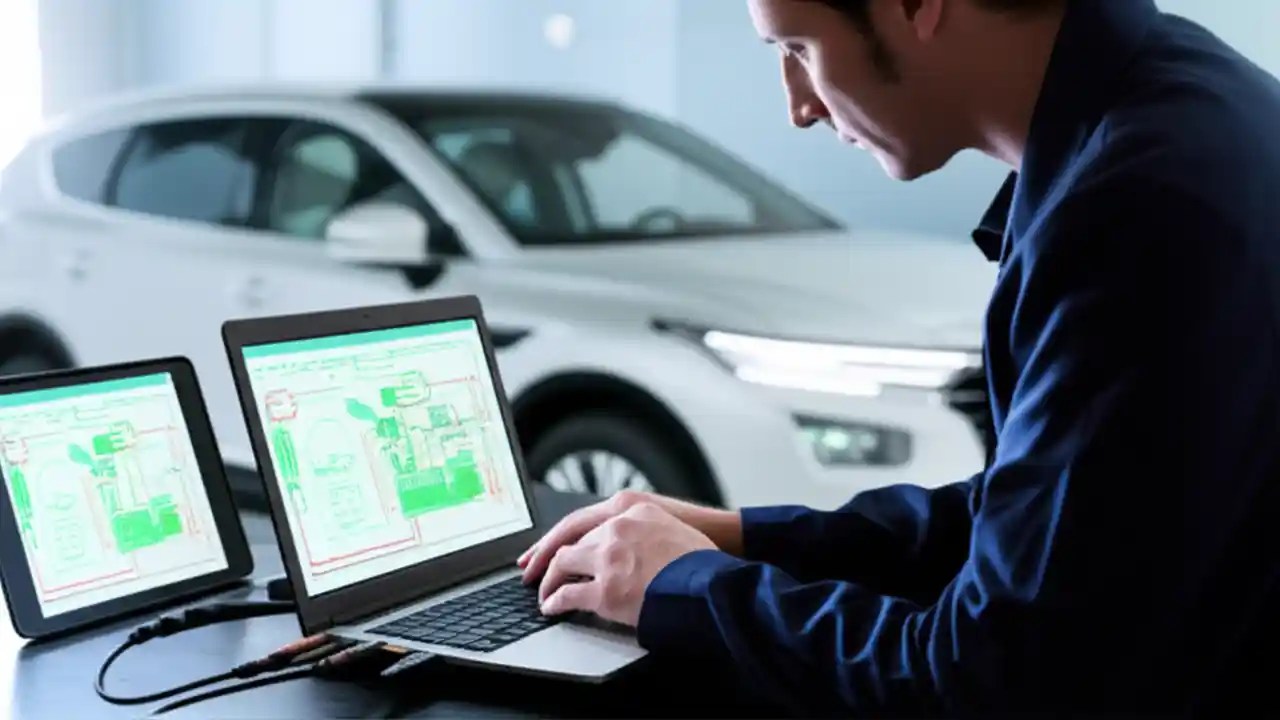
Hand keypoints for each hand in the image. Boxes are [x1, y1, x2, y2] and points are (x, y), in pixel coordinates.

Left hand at [518, 490, 742, 585]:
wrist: (716, 579)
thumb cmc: (703, 558)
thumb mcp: (672, 528)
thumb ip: (645, 530)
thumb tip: (633, 545)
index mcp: (630, 508)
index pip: (583, 519)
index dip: (561, 534)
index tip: (547, 544)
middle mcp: (615, 526)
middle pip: (567, 538)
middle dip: (545, 555)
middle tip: (530, 568)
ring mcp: (609, 556)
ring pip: (564, 563)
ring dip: (548, 579)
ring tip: (542, 592)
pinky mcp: (607, 588)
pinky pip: (569, 593)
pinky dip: (555, 601)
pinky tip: (552, 607)